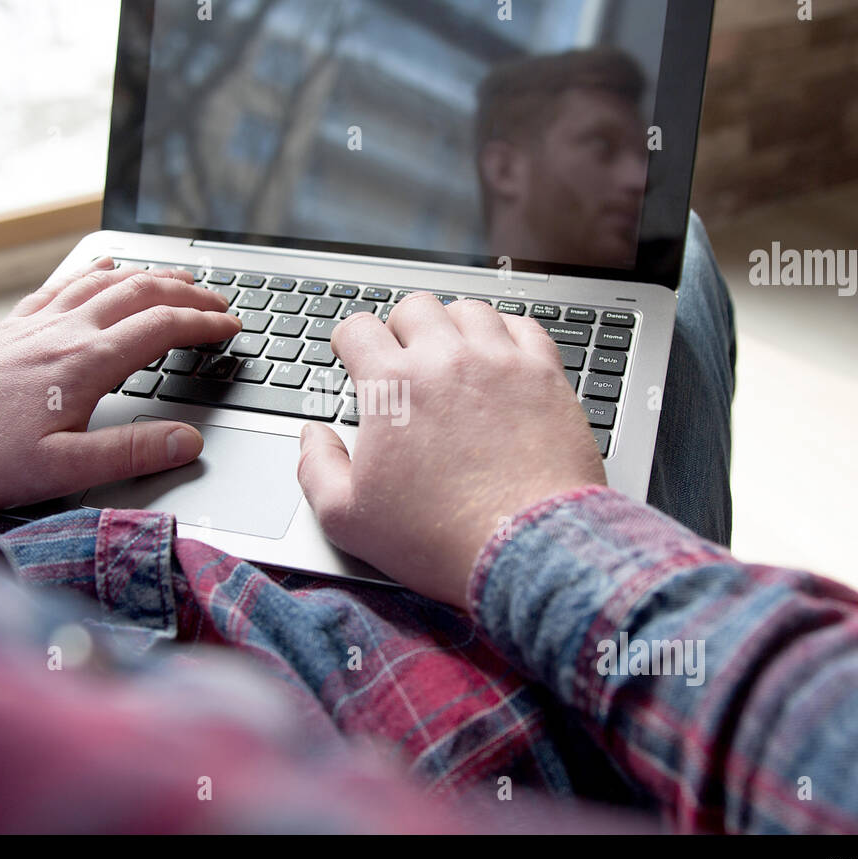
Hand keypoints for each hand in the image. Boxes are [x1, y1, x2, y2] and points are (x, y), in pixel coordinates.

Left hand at [0, 257, 240, 507]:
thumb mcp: (61, 470)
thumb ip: (132, 451)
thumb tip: (190, 439)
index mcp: (83, 363)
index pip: (161, 328)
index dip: (204, 324)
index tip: (232, 328)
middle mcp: (62, 332)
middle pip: (141, 291)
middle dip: (188, 291)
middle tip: (219, 301)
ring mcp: (34, 324)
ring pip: (105, 280)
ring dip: (150, 275)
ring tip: (178, 280)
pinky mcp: (9, 327)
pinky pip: (63, 284)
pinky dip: (97, 272)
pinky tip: (104, 272)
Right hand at [296, 294, 605, 608]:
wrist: (526, 550)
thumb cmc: (440, 540)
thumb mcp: (348, 519)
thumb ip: (315, 469)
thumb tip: (312, 436)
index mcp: (392, 386)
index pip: (358, 328)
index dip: (349, 342)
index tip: (354, 357)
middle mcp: (446, 360)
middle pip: (415, 307)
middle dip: (401, 328)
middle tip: (404, 358)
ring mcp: (500, 362)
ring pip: (470, 310)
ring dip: (454, 326)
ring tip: (453, 355)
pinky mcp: (545, 376)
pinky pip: (525, 327)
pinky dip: (508, 334)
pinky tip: (502, 358)